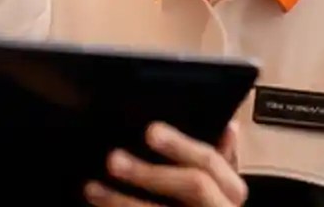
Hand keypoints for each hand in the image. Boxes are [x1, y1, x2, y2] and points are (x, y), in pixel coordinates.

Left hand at [85, 122, 246, 206]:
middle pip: (194, 185)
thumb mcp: (220, 185)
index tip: (150, 130)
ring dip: (122, 200)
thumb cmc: (206, 204)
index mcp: (231, 190)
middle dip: (151, 172)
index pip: (210, 160)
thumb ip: (219, 160)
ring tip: (92, 189)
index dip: (181, 145)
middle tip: (113, 160)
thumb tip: (227, 125)